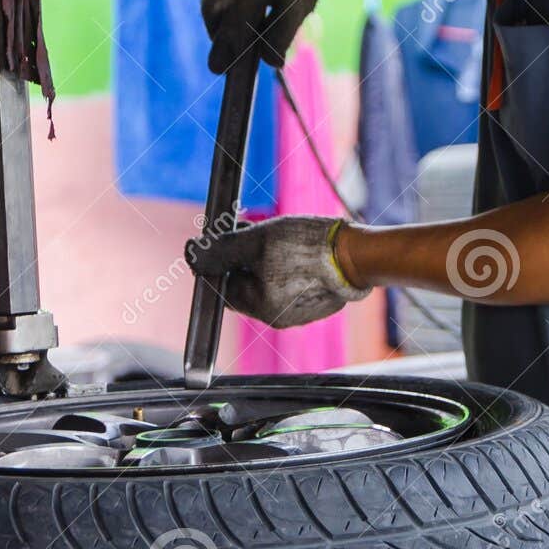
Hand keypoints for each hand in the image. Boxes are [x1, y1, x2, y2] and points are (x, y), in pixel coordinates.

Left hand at [187, 216, 371, 327]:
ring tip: (273, 235)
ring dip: (261, 260)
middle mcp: (277, 317)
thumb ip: (222, 249)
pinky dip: (284, 268)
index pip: (221, 286)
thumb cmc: (308, 247)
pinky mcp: (315, 304)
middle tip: (247, 230)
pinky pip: (288, 287)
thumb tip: (191, 254)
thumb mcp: (257, 239)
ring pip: (266, 284)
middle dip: (240, 258)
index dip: (216, 260)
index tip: (220, 237)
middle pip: (243, 286)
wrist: (358, 255)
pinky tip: (292, 248)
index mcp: (259, 307)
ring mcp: (298, 313)